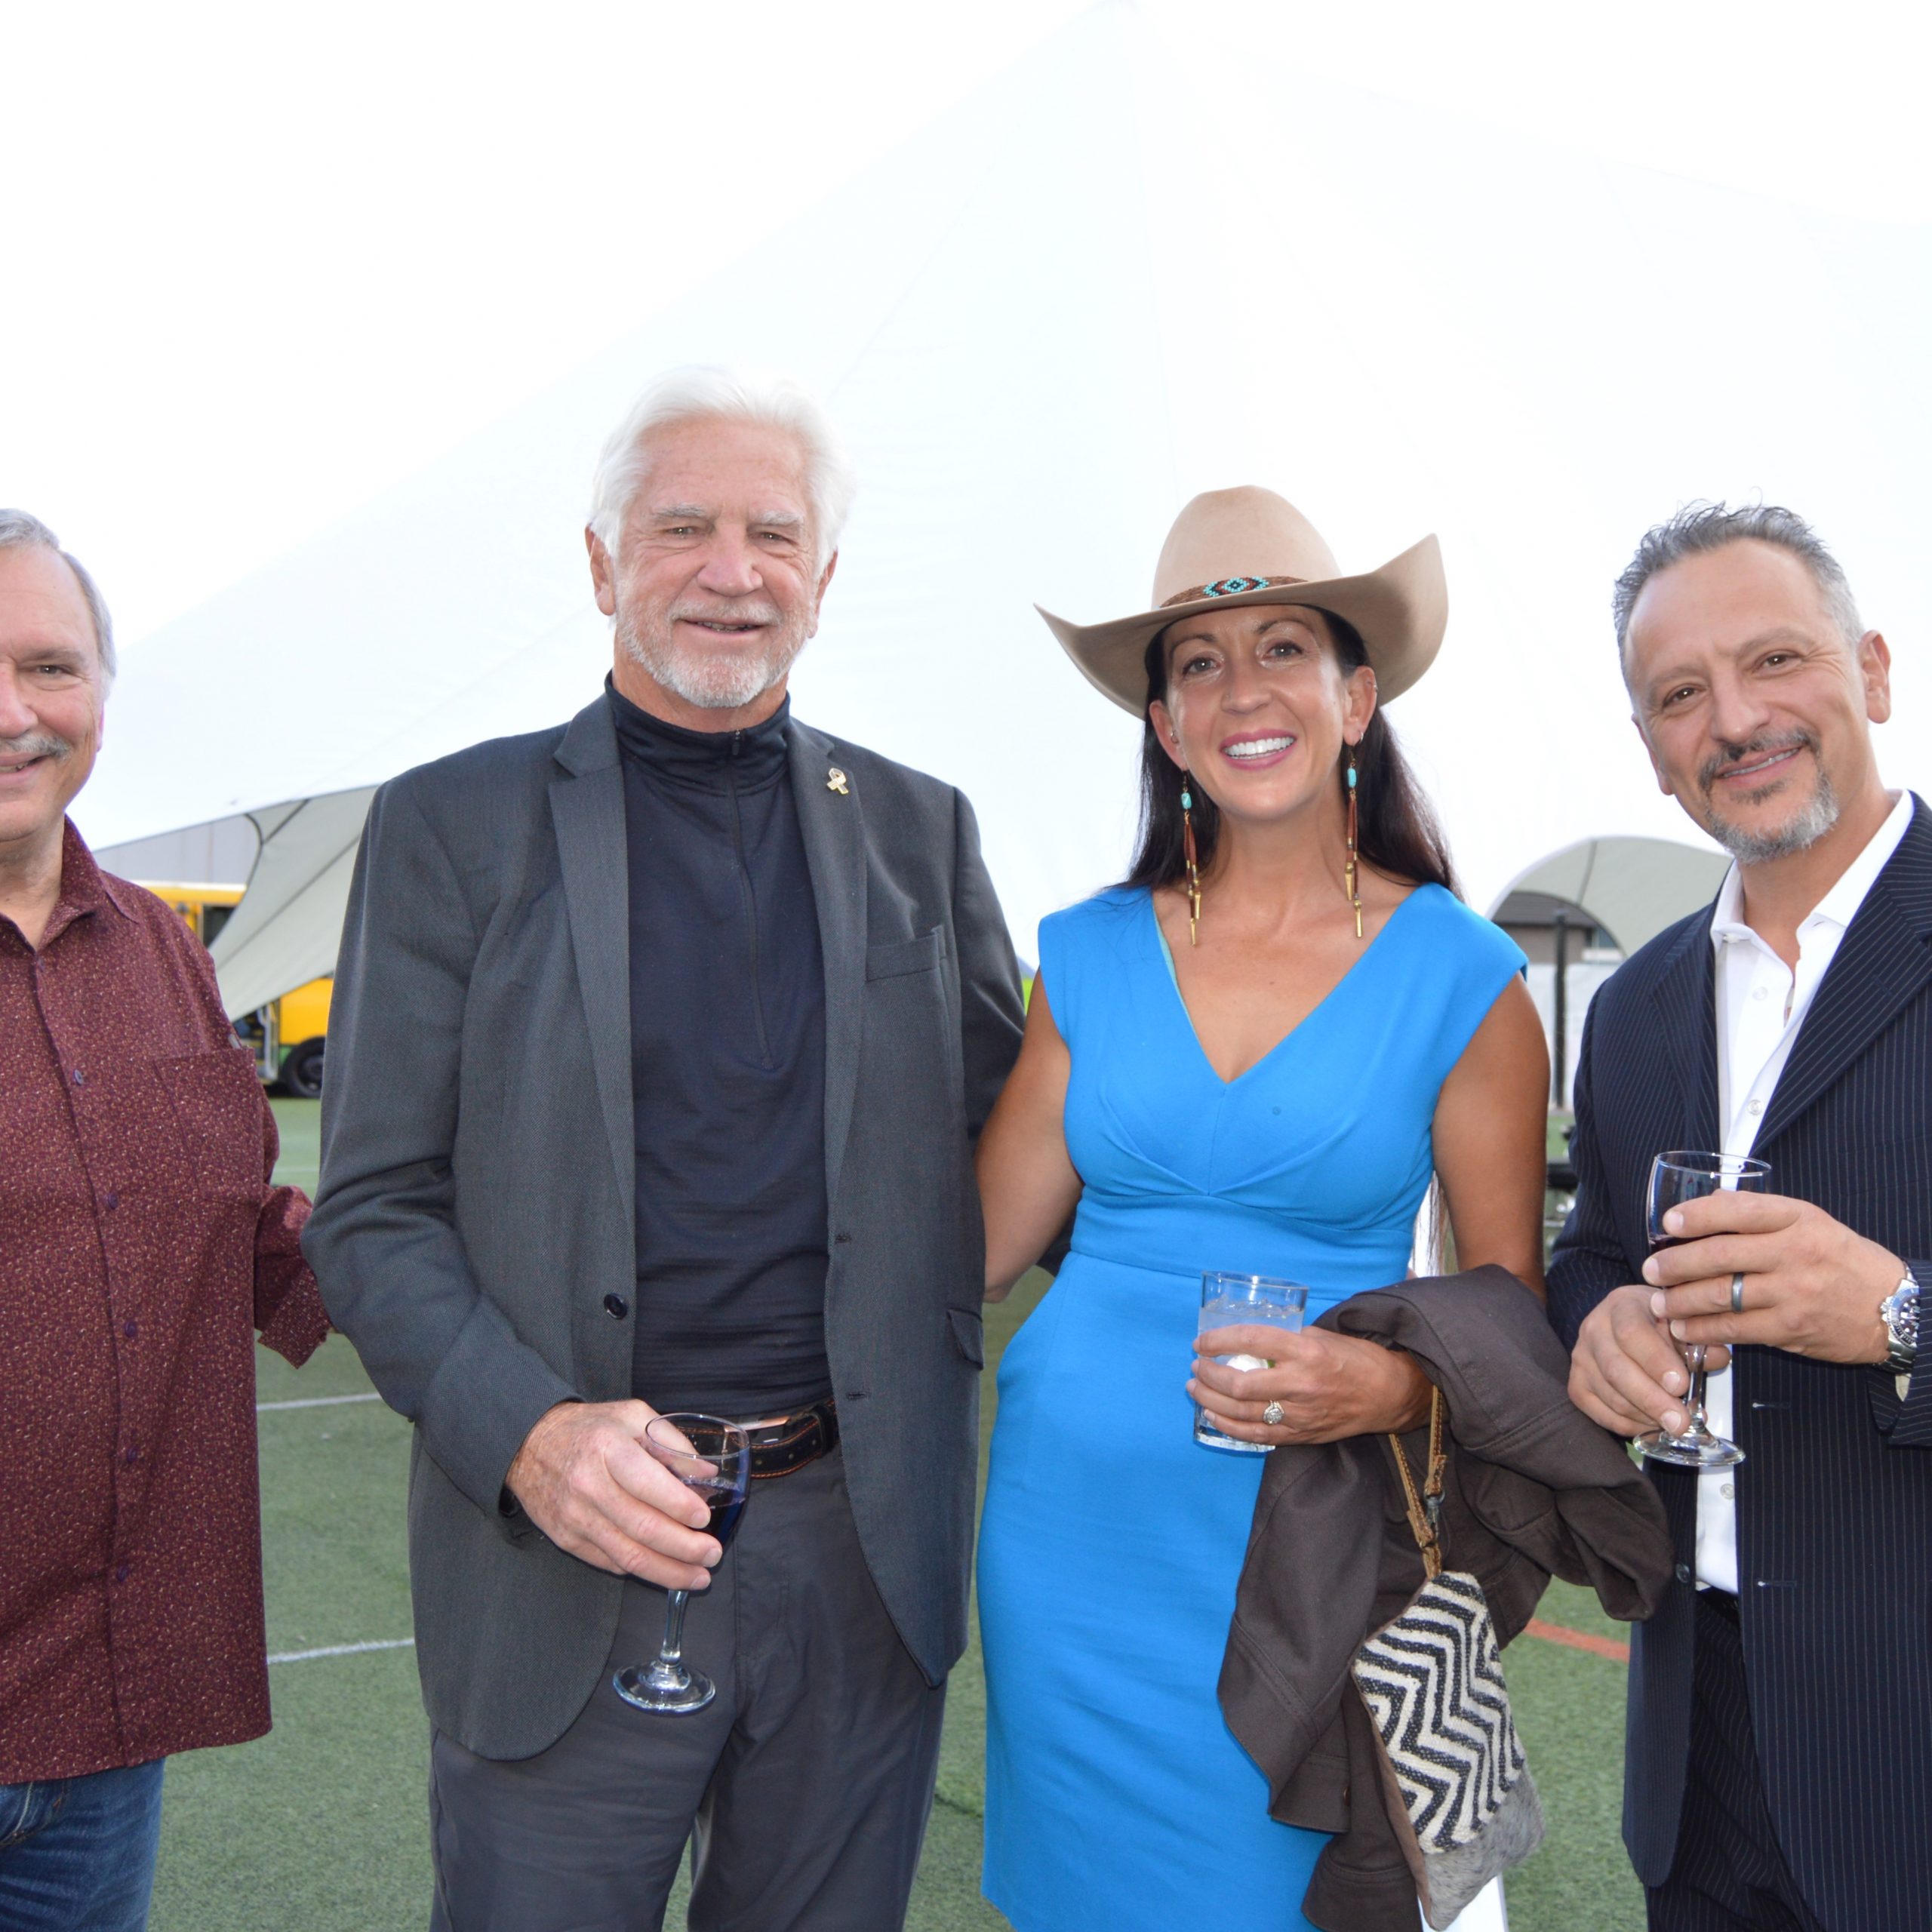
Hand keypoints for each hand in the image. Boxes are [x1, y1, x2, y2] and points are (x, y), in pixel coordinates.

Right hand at [504, 1400, 719, 1589]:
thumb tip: (707, 1475)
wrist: (528, 1445)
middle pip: (644, 1528)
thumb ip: (671, 1442)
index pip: (649, 1485)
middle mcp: (589, 1486)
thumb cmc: (588, 1428)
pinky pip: (610, 1562)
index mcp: (608, 1449)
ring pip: (628, 1556)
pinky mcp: (566, 1539)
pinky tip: (663, 1570)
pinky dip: (640, 1570)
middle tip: (712, 1554)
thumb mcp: (632, 1416)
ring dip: (669, 1571)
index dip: (681, 1506)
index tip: (704, 1517)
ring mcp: (575, 1517)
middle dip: (685, 1548)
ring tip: (698, 1575)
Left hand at [1188, 1326, 1430, 1445]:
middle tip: (1196, 1366)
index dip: (1220, 1340)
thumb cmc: (1356, 1358)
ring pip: (1243, 1413)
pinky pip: (1257, 1435)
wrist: (1390, 1394)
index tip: (1201, 1341)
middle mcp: (1301, 1384)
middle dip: (1210, 1375)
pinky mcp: (1302, 1435)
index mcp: (1307, 1352)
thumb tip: (1251, 1340)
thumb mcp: (1322, 1336)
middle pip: (1240, 1385)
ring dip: (1211, 1401)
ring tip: (1196, 1388)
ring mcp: (1300, 1414)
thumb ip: (1287, 1339)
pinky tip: (1213, 1416)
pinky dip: (1230, 1427)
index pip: (1253, 1341)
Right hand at [1568, 1284, 1715, 1438]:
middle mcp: (1593, 1329)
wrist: (1625, 1324)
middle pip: (1616, 1369)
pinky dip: (1628, 1425)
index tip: (1680, 1385)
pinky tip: (1652, 1426)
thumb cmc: (1660, 1324)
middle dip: (1651, 1400)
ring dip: (1644, 1415)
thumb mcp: (1681, 1322)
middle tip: (1680, 1422)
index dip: (1655, 1361)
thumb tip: (1716, 1357)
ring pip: (1609, 1394)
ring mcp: (1581, 1358)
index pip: (1631, 1332)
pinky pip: (1599, 1413)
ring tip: (1673, 1425)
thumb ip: (1698, 1340)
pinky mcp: (1577, 1385)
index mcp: (1622, 1305)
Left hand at [1642, 1191, 1898, 1366]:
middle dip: (1675, 1264)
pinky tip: (1685, 1328)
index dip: (1697, 1215)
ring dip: (1680, 1301)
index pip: (1738, 1210)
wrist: (1892, 1308)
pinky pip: (1734, 1329)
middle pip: (1719, 1255)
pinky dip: (1702, 1330)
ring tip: (1660, 1302)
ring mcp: (1792, 1292)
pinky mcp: (1790, 1328)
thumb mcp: (1810, 1222)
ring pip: (1720, 1295)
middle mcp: (1794, 1252)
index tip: (1669, 1223)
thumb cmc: (1843, 1261)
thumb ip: (1761, 1214)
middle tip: (1651, 1269)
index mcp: (1798, 1218)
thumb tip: (1707, 1204)